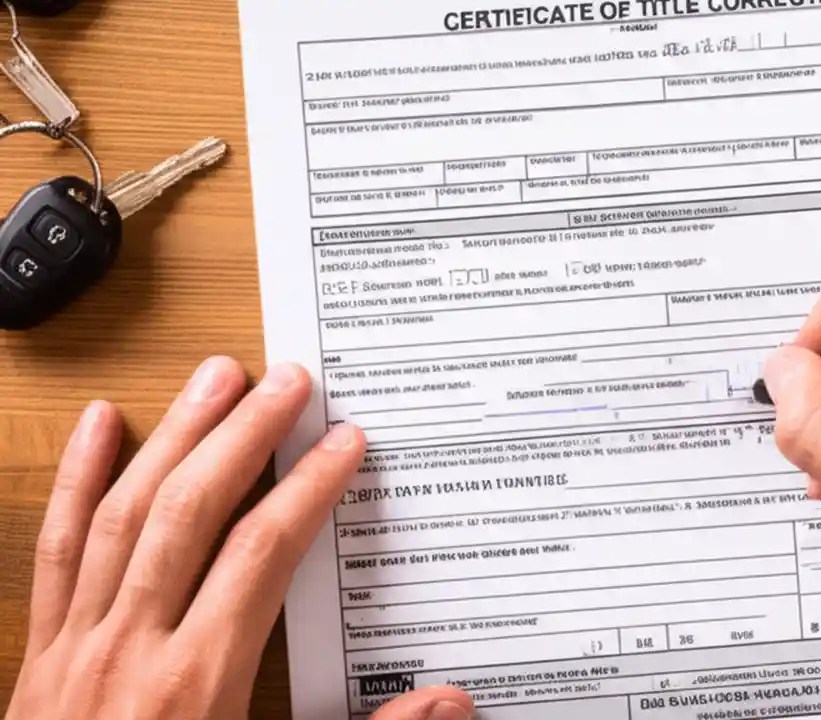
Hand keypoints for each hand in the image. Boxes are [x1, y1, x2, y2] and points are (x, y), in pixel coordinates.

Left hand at [6, 358, 473, 719]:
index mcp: (200, 682)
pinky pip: (57, 550)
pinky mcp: (40, 652)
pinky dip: (77, 481)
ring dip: (173, 437)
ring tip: (214, 379)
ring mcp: (79, 645)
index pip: (262, 555)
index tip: (343, 443)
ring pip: (125, 515)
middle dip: (244, 436)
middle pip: (192, 512)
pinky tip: (100, 425)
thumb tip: (449, 701)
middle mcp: (133, 649)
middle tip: (286, 379)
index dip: (309, 489)